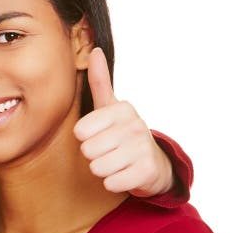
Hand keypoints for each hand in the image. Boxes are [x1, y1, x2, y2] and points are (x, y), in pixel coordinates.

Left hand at [74, 47, 173, 196]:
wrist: (152, 163)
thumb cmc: (122, 134)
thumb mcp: (110, 107)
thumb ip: (100, 81)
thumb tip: (95, 50)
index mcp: (122, 108)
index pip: (80, 131)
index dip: (85, 138)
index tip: (100, 135)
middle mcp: (135, 125)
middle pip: (87, 151)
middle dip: (93, 156)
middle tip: (109, 151)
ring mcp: (143, 148)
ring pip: (97, 168)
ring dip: (103, 170)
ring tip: (116, 162)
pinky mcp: (147, 171)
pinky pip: (111, 183)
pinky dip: (113, 183)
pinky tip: (124, 174)